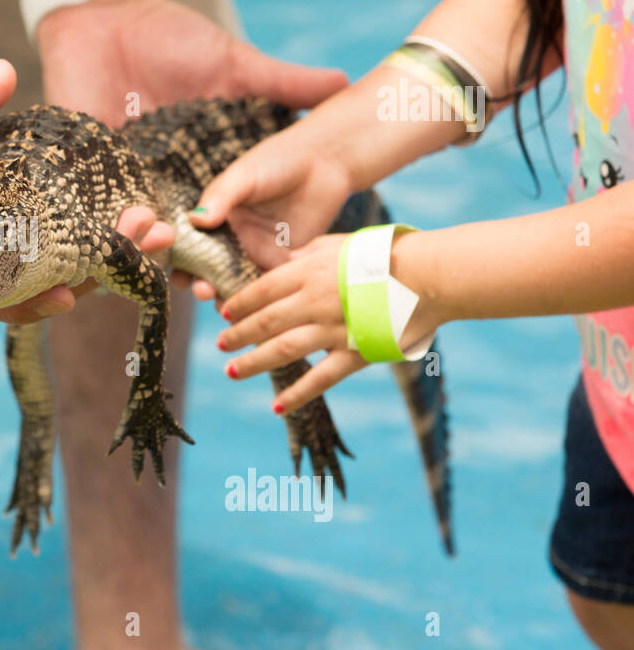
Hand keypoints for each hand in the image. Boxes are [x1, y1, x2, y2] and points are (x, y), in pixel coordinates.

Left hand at [36, 0, 348, 296]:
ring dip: (138, 242)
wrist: (105, 9)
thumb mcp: (232, 62)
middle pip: (168, 234)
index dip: (227, 251)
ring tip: (153, 244)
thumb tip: (345, 82)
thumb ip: (281, 82)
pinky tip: (100, 236)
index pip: (214, 222)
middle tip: (194, 284)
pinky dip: (85, 221)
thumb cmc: (170, 34)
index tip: (245, 277)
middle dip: (182, 260)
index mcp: (193, 166)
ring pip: (125, 227)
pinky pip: (75, 203)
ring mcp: (113, 176)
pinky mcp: (75, 166)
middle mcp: (155, 180)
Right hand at [187, 120, 354, 296]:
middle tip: (205, 291)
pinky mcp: (282, 261)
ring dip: (230, 297)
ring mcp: (256, 251)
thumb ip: (221, 197)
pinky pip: (268, 284)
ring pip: (237, 283)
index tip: (178, 277)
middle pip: (211, 271)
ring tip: (229, 305)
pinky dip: (261, 298)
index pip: (191, 246)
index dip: (182, 264)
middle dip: (204, 285)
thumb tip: (194, 220)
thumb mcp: (244, 175)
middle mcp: (232, 239)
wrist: (325, 161)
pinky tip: (258, 305)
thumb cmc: (278, 160)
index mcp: (216, 218)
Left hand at [215, 233, 440, 413]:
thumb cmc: (387, 254)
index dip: (240, 303)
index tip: (223, 313)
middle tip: (219, 344)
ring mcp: (333, 329)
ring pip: (282, 349)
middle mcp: (314, 301)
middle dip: (237, 335)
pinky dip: (297, 395)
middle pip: (265, 321)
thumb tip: (286, 260)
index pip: (262, 290)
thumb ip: (309, 253)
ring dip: (253, 362)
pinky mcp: (356, 352)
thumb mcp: (340, 243)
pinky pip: (321, 378)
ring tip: (232, 372)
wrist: (430, 274)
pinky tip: (277, 406)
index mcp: (309, 271)